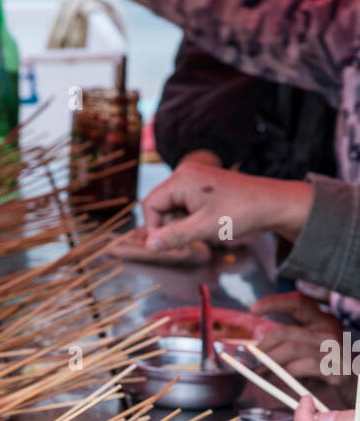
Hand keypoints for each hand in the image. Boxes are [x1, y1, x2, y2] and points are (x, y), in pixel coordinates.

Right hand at [142, 162, 311, 251]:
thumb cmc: (241, 213)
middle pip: (159, 206)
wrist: (272, 204)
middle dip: (169, 227)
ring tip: (203, 231)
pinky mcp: (202, 186)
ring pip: (172, 207)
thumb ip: (173, 237)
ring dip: (180, 225)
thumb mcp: (204, 228)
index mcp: (182, 179)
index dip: (153, 229)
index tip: (167, 246)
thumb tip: (148, 246)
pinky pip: (184, 204)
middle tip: (188, 241)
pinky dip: (189, 219)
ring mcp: (194, 178)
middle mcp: (185, 174)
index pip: (150, 205)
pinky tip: (207, 224)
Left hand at [251, 291, 342, 379]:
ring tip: (258, 371)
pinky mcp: (337, 369)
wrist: (359, 387)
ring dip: (269, 361)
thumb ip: (291, 345)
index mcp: (322, 321)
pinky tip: (281, 378)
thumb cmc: (331, 368)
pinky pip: (305, 367)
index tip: (253, 308)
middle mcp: (328, 331)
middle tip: (250, 358)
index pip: (298, 302)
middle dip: (262, 346)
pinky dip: (288, 372)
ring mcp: (334, 349)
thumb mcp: (313, 350)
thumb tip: (260, 349)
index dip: (274, 302)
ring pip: (291, 349)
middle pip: (285, 332)